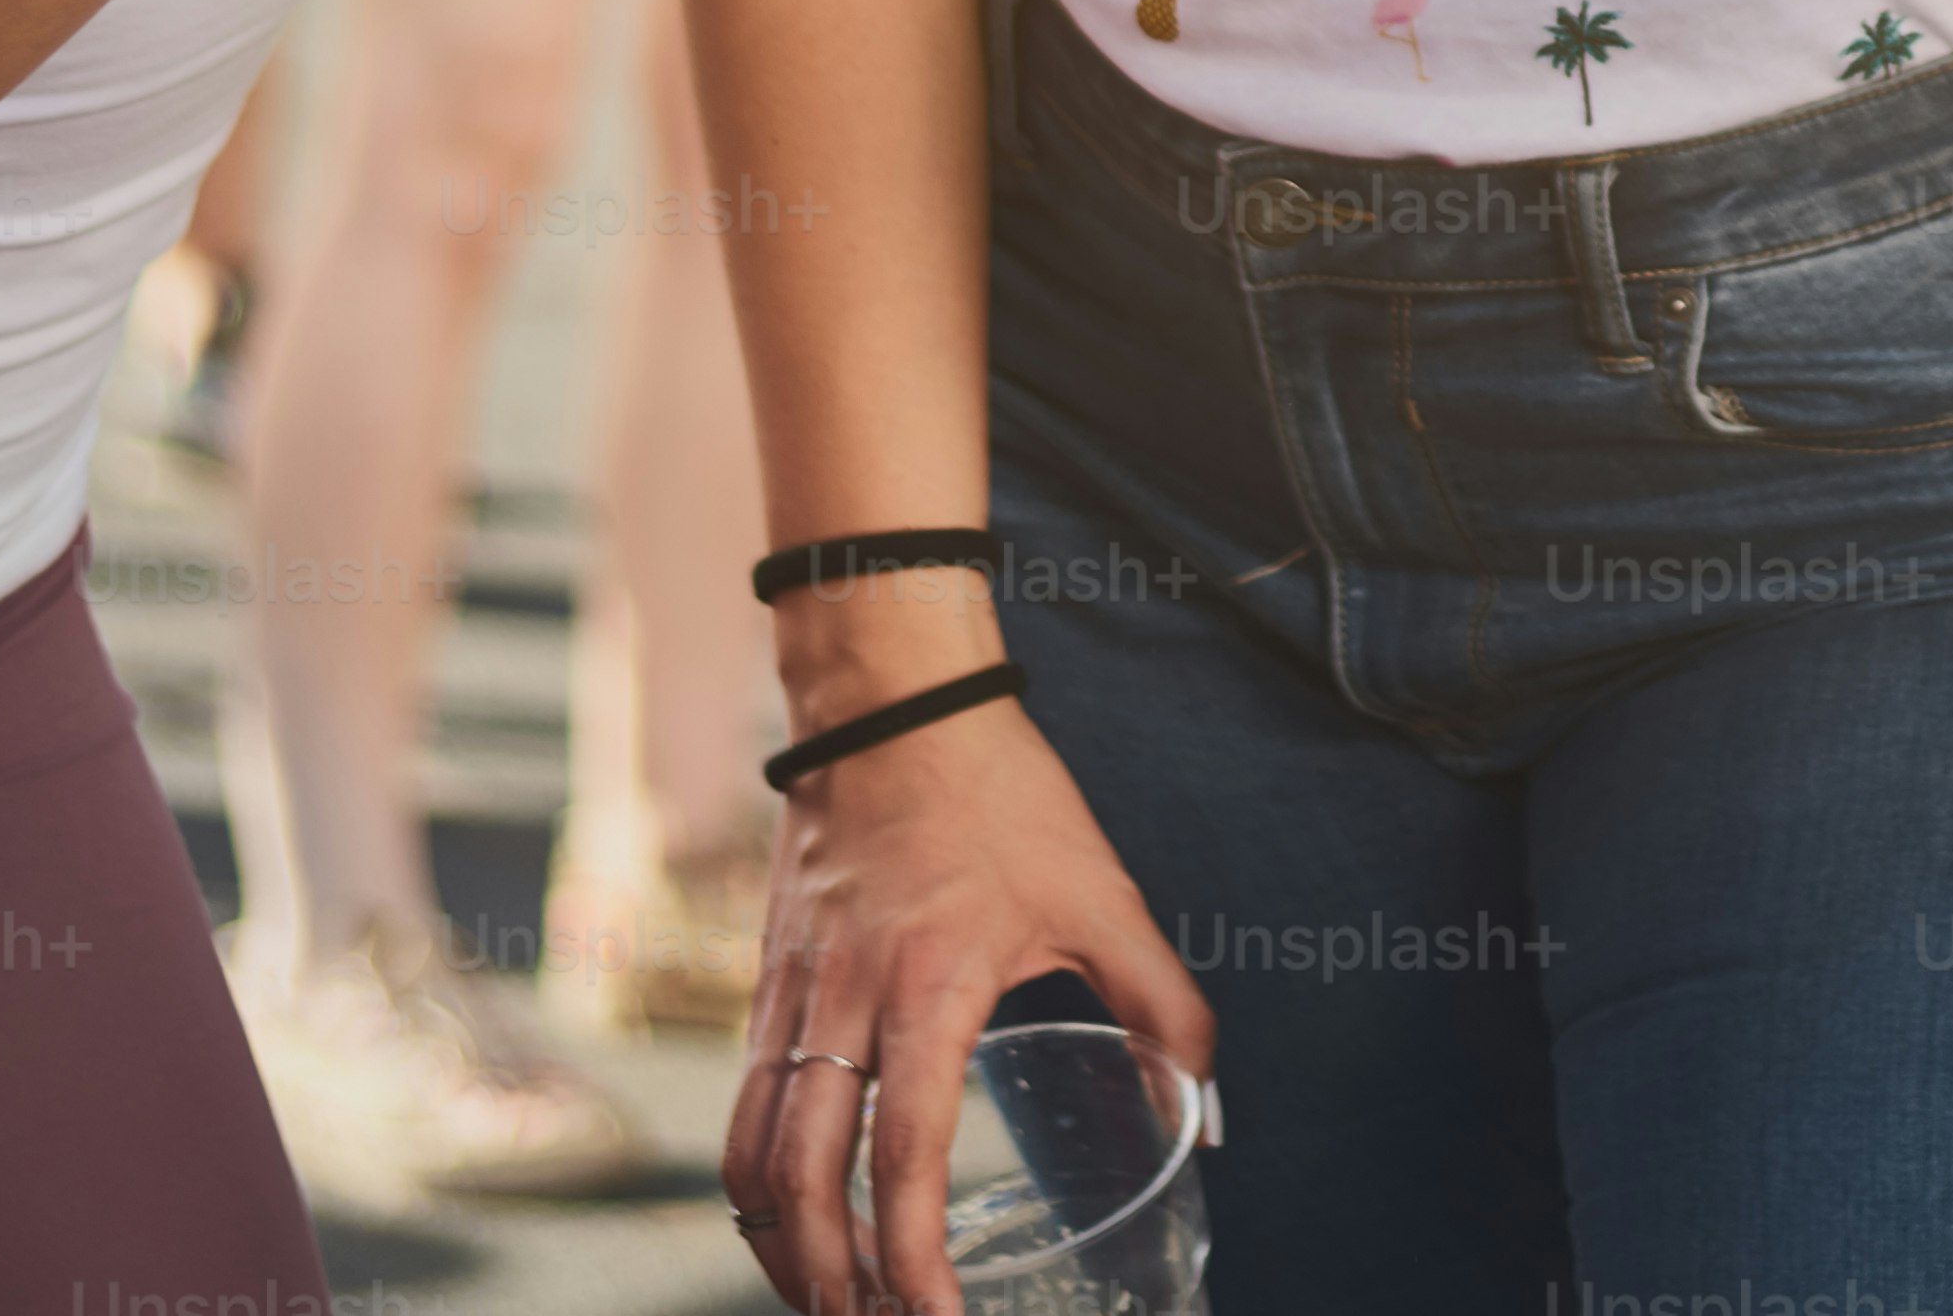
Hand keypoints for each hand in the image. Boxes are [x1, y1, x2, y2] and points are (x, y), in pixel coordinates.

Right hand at [735, 604, 1221, 1315]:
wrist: (890, 698)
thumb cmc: (1001, 795)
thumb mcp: (1101, 893)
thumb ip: (1163, 1003)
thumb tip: (1206, 1104)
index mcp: (927, 988)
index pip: (906, 1155)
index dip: (914, 1256)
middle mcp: (841, 1003)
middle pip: (800, 1180)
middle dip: (827, 1282)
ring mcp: (790, 993)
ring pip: (751, 1153)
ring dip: (779, 1247)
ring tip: (825, 1305)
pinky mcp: (767, 982)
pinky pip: (747, 1104)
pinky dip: (759, 1181)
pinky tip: (794, 1216)